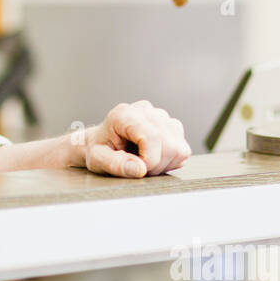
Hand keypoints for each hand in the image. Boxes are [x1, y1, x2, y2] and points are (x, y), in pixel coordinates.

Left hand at [76, 101, 190, 177]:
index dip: (149, 160)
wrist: (101, 141)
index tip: (138, 169)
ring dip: (164, 163)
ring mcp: (161, 117)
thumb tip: (140, 169)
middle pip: (169, 143)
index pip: (152, 136)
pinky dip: (170, 161)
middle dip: (156, 165)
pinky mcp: (171, 127)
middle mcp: (145, 111)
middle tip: (138, 168)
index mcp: (124, 115)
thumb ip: (115, 164)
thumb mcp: (97, 159)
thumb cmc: (98, 149)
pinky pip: (182, 150)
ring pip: (179, 147)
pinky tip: (153, 158)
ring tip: (144, 162)